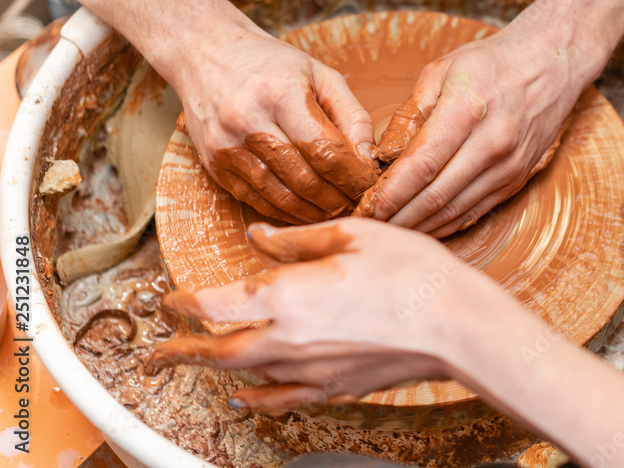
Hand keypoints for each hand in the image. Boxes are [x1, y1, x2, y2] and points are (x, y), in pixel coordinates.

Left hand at [150, 218, 471, 414]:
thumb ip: (298, 240)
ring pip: (246, 376)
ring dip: (214, 370)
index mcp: (288, 295)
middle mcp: (289, 340)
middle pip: (219, 351)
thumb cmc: (412, 272)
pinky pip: (283, 400)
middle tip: (157, 352)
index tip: (170, 300)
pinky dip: (256, 399)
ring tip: (194, 367)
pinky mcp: (337, 386)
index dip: (185, 302)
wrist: (456, 323)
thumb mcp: (353, 235)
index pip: (216, 303)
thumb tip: (261, 237)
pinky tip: (245, 398)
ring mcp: (312, 370)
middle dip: (181, 351)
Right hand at [174, 30, 379, 224]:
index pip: (325, 150)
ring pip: (279, 196)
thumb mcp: (320, 74)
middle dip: (337, 199)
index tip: (370, 184)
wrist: (205, 52)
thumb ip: (352, 115)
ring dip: (313, 212)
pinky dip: (285, 211)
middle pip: (304, 179)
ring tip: (336, 211)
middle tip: (357, 205)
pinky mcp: (213, 163)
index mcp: (280, 94)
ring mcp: (226, 145)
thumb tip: (369, 158)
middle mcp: (248, 120)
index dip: (353, 175)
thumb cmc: (271, 64)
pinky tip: (306, 210)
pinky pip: (255, 200)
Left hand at [353, 26, 586, 237]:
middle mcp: (492, 143)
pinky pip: (474, 212)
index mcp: (468, 110)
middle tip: (367, 226)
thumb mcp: (442, 70)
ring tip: (387, 232)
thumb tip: (382, 154)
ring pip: (454, 210)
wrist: (551, 64)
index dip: (390, 192)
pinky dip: (444, 225)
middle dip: (396, 217)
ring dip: (417, 227)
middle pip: (435, 195)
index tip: (364, 206)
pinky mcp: (515, 179)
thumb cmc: (491, 63)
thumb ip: (410, 113)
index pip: (422, 163)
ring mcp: (508, 166)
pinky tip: (421, 228)